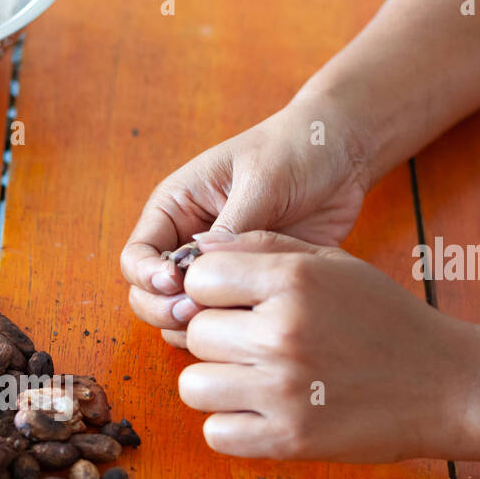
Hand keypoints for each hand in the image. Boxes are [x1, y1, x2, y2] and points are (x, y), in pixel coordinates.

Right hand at [120, 96, 371, 345]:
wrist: (343, 153)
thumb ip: (230, 228)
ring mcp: (216, 269)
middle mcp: (186, 242)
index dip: (147, 277)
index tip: (176, 282)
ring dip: (194, 326)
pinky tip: (250, 320)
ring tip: (227, 316)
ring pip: (180, 315)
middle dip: (165, 309)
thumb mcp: (260, 181)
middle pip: (148, 295)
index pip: (136, 256)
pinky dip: (228, 328)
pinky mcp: (247, 286)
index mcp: (175, 209)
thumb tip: (200, 271)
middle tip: (197, 312)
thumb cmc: (294, 150)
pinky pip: (224, 318)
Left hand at [175, 232, 479, 462]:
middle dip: (218, 339)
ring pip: (193, 386)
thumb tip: (197, 246)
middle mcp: (283, 333)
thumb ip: (263, 248)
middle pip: (194, 334)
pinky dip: (231, 426)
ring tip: (253, 381)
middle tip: (256, 347)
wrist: (449, 386)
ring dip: (216, 384)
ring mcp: (283, 391)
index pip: (198, 279)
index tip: (236, 304)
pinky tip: (261, 413)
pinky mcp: (289, 439)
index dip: (211, 292)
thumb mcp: (333, 265)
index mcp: (294, 281)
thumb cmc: (386, 321)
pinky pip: (215, 433)